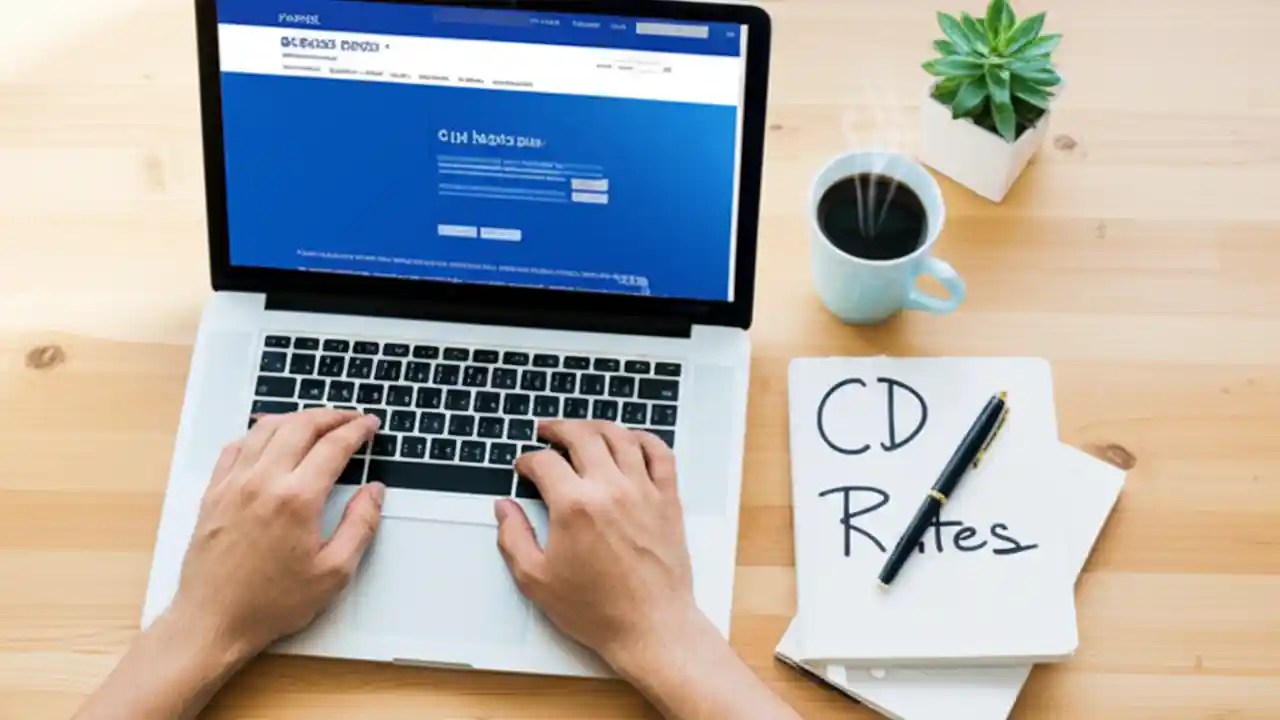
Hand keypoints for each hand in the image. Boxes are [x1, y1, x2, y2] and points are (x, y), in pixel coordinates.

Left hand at [170, 409, 384, 656]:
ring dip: (296, 418)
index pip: (333, 446)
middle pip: (300, 426)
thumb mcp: (334, 572)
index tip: (370, 425)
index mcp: (297, 499)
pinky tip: (270, 439)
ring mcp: (233, 484)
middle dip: (331, 416)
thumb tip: (374, 491)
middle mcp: (263, 482)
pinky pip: (236, 446)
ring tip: (315, 423)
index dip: (357, 430)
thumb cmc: (272, 603)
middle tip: (349, 418)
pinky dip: (259, 433)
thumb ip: (360, 525)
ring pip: (266, 428)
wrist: (213, 621)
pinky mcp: (213, 493)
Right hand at [494, 420, 696, 666]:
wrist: (650, 626)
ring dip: (597, 426)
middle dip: (558, 429)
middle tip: (547, 432)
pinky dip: (644, 439)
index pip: (545, 462)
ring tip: (583, 429)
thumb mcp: (536, 580)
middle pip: (582, 436)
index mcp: (574, 506)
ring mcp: (643, 491)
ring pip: (620, 437)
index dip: (527, 460)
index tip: (523, 467)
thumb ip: (514, 537)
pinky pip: (660, 454)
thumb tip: (503, 508)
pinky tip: (631, 439)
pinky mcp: (668, 500)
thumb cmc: (596, 609)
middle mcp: (610, 489)